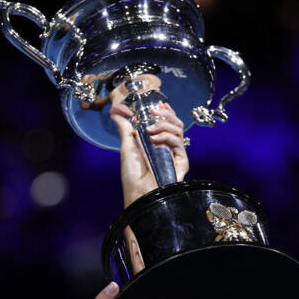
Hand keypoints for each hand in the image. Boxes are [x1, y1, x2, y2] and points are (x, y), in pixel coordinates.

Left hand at [109, 77, 189, 207]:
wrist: (138, 194)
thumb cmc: (132, 176)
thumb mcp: (127, 147)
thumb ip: (125, 129)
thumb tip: (116, 112)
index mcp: (156, 143)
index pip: (165, 122)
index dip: (163, 111)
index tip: (155, 104)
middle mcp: (167, 147)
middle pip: (175, 123)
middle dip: (165, 113)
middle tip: (153, 110)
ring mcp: (175, 154)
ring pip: (178, 130)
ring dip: (164, 124)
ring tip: (149, 129)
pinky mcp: (181, 162)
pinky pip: (178, 143)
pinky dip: (166, 137)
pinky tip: (154, 139)